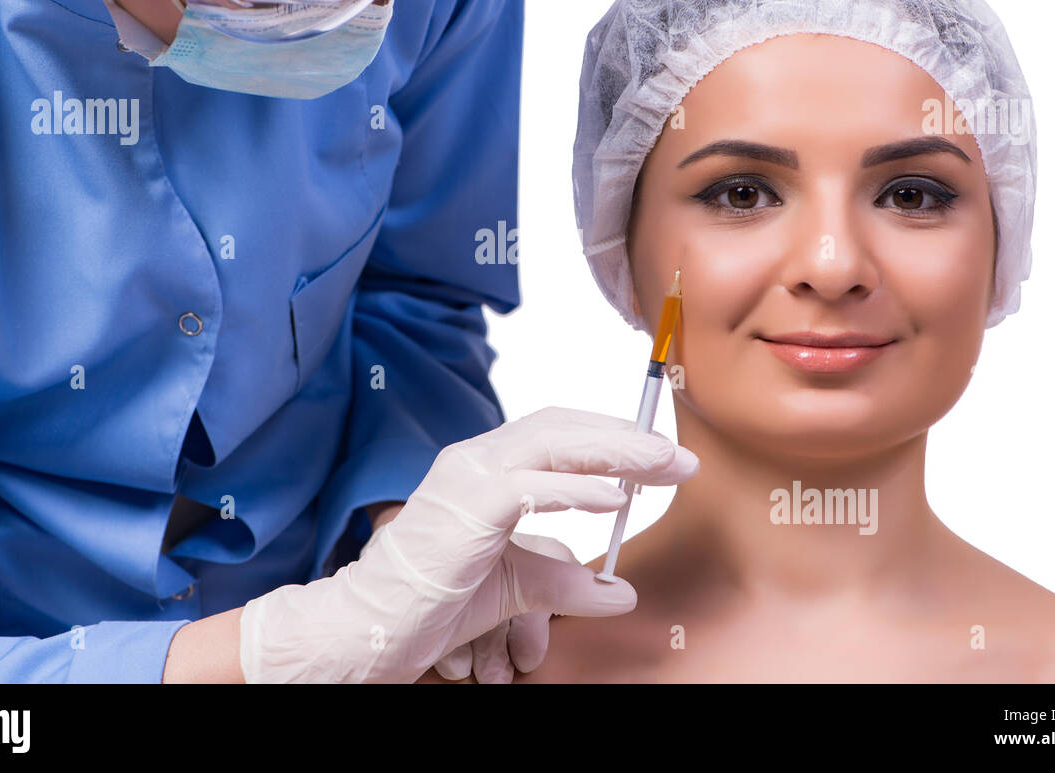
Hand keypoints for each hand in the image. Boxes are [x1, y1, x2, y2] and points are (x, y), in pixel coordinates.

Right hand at [238, 406, 697, 682]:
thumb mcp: (517, 588)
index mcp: (485, 468)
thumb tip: (620, 591)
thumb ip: (565, 582)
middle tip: (680, 457)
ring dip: (615, 452)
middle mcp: (475, 460)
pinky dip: (577, 488)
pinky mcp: (464, 508)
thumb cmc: (434, 601)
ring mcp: (467, 478)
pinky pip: (529, 487)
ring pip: (551, 444)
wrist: (374, 625)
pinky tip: (616, 496)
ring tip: (662, 465)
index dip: (612, 439)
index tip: (661, 458)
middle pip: (563, 428)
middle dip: (627, 438)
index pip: (558, 433)